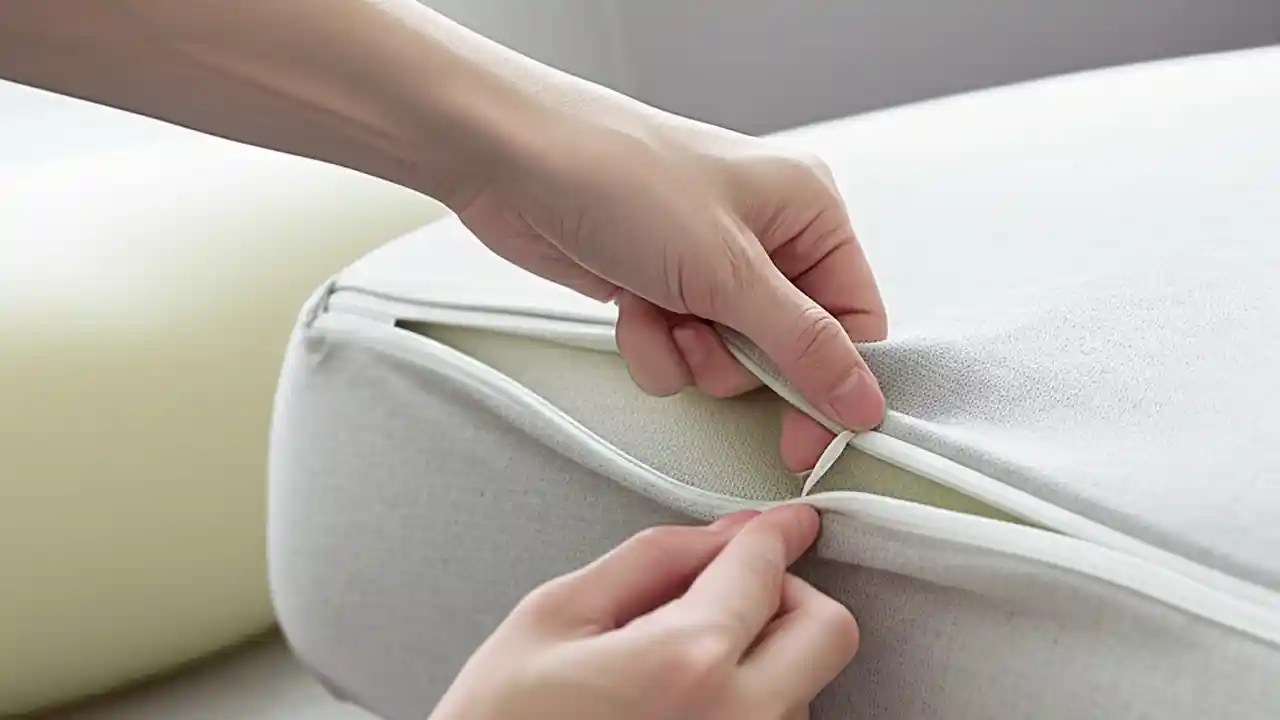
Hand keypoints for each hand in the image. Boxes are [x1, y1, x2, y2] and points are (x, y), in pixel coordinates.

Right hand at [430, 506, 857, 719]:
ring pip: (806, 685)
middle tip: (732, 595)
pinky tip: (686, 706)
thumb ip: (649, 561)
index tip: (786, 524)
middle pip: (828, 630)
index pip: (764, 568)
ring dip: (765, 657)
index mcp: (684, 663)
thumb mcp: (551, 617)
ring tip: (679, 672)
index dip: (773, 532)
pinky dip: (750, 703)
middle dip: (788, 596)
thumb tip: (722, 533)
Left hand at [456, 81, 886, 469]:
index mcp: (807, 209)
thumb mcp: (729, 271)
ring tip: (657, 310)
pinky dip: (652, 344)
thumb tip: (864, 400)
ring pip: (728, 359)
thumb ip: (803, 345)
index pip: (854, 319)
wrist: (508, 161)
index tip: (806, 437)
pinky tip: (627, 307)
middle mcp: (765, 235)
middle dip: (739, 360)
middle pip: (789, 349)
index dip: (832, 382)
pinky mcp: (659, 285)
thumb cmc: (620, 179)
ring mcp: (707, 263)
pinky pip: (678, 352)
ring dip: (688, 354)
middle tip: (705, 337)